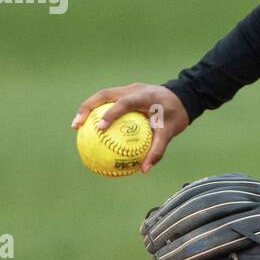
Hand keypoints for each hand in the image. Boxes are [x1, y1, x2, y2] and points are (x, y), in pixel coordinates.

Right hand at [72, 83, 188, 173]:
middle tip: (77, 125)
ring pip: (101, 96)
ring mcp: (127, 88)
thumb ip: (157, 150)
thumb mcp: (170, 132)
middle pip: (104, 94)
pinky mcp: (125, 92)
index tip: (100, 128)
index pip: (124, 103)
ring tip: (76, 126)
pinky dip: (96, 112)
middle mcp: (133, 89)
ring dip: (87, 108)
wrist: (182, 97)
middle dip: (87, 108)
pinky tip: (89, 128)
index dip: (111, 114)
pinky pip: (107, 101)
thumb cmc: (176, 115)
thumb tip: (144, 170)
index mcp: (144, 96)